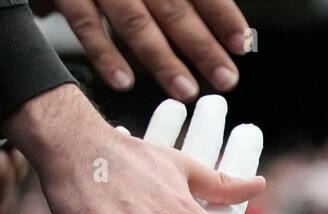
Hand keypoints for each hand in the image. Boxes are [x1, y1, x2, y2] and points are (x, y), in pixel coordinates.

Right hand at [35, 0, 250, 98]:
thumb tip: (212, 27)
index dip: (221, 13)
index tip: (243, 43)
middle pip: (171, 6)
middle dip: (201, 45)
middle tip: (225, 80)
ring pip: (133, 19)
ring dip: (161, 59)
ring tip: (185, 91)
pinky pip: (84, 22)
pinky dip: (105, 54)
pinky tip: (125, 84)